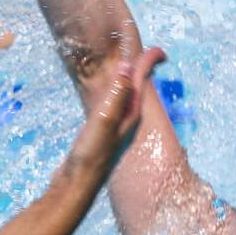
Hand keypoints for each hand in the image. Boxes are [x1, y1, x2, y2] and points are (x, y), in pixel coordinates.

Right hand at [68, 46, 165, 174]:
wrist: (75, 185)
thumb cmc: (90, 155)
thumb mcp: (104, 120)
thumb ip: (116, 93)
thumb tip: (127, 65)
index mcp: (131, 113)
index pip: (142, 80)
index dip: (149, 61)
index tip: (160, 49)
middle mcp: (126, 119)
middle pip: (135, 86)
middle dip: (138, 68)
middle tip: (137, 49)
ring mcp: (113, 126)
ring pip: (121, 95)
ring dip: (122, 80)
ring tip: (121, 66)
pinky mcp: (100, 133)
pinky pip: (109, 104)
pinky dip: (108, 93)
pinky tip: (102, 95)